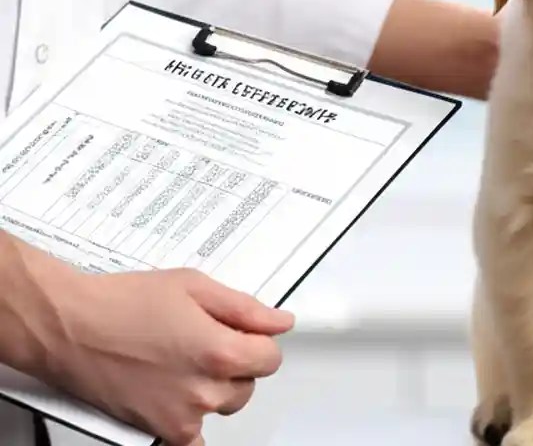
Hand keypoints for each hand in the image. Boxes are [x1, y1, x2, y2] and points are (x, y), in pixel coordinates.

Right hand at [31, 266, 293, 444]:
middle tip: (203, 342)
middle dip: (235, 363)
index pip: (270, 359)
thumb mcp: (193, 286)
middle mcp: (204, 389)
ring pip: (224, 405)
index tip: (243, 334)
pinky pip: (195, 439)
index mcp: (219, 351)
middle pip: (248, 383)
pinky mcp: (159, 430)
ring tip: (181, 362)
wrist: (66, 326)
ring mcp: (182, 415)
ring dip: (214, 388)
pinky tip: (178, 397)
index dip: (258, 341)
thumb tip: (280, 322)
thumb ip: (245, 308)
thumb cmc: (118, 303)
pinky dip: (192, 421)